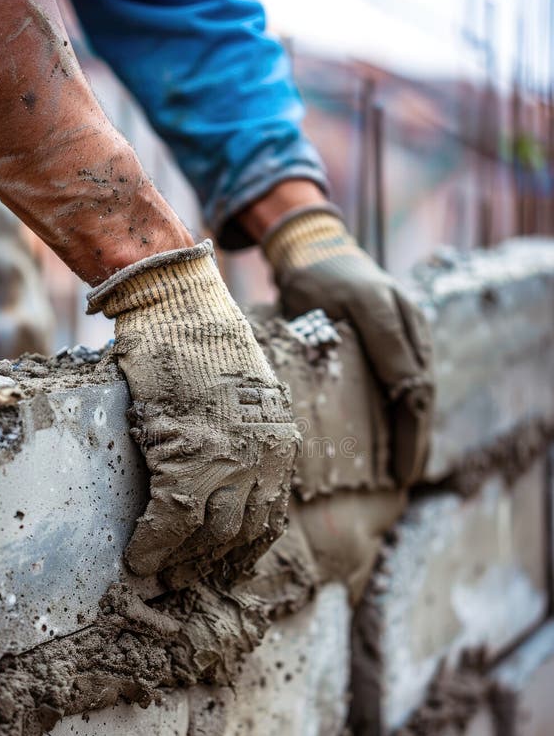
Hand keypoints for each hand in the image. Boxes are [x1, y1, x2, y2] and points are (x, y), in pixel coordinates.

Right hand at [87, 241, 298, 585]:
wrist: (181, 306)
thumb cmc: (206, 345)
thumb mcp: (245, 396)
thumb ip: (244, 439)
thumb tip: (222, 478)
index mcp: (279, 446)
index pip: (268, 519)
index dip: (242, 552)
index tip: (221, 568)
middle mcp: (262, 460)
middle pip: (239, 535)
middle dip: (208, 564)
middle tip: (181, 578)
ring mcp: (227, 461)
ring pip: (207, 537)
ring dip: (178, 563)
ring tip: (157, 573)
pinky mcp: (187, 455)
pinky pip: (169, 521)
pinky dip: (150, 546)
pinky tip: (136, 557)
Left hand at [263, 207, 433, 484]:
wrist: (315, 254)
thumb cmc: (320, 280)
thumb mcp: (346, 305)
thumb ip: (380, 341)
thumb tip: (406, 391)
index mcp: (401, 323)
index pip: (413, 391)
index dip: (409, 435)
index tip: (400, 472)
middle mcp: (412, 332)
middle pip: (420, 398)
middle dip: (414, 443)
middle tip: (404, 481)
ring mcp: (407, 337)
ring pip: (417, 394)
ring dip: (412, 433)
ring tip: (404, 471)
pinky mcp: (397, 343)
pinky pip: (406, 384)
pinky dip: (403, 414)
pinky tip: (397, 439)